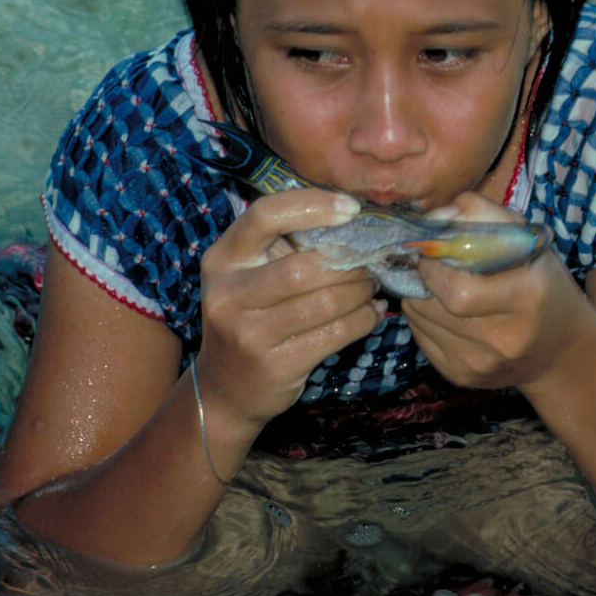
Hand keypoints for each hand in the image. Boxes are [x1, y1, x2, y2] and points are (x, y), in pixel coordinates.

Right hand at [197, 189, 382, 423]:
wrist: (224, 389)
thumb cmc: (250, 318)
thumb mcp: (249, 277)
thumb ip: (286, 246)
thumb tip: (353, 219)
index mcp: (222, 259)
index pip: (264, 215)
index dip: (312, 206)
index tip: (352, 209)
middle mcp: (228, 294)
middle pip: (305, 266)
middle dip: (350, 263)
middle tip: (372, 262)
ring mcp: (248, 333)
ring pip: (326, 301)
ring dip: (361, 291)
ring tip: (372, 286)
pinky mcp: (276, 365)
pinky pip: (336, 333)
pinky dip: (364, 319)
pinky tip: (371, 312)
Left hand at [403, 192, 588, 389]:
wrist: (561, 351)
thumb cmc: (544, 285)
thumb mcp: (529, 242)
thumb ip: (486, 216)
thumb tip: (438, 215)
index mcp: (527, 298)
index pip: (457, 290)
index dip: (433, 266)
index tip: (433, 249)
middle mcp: (504, 338)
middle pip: (432, 307)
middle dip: (421, 278)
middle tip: (430, 263)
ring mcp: (481, 364)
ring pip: (420, 321)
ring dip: (419, 295)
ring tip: (439, 285)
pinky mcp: (462, 377)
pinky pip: (421, 339)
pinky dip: (423, 318)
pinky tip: (444, 311)